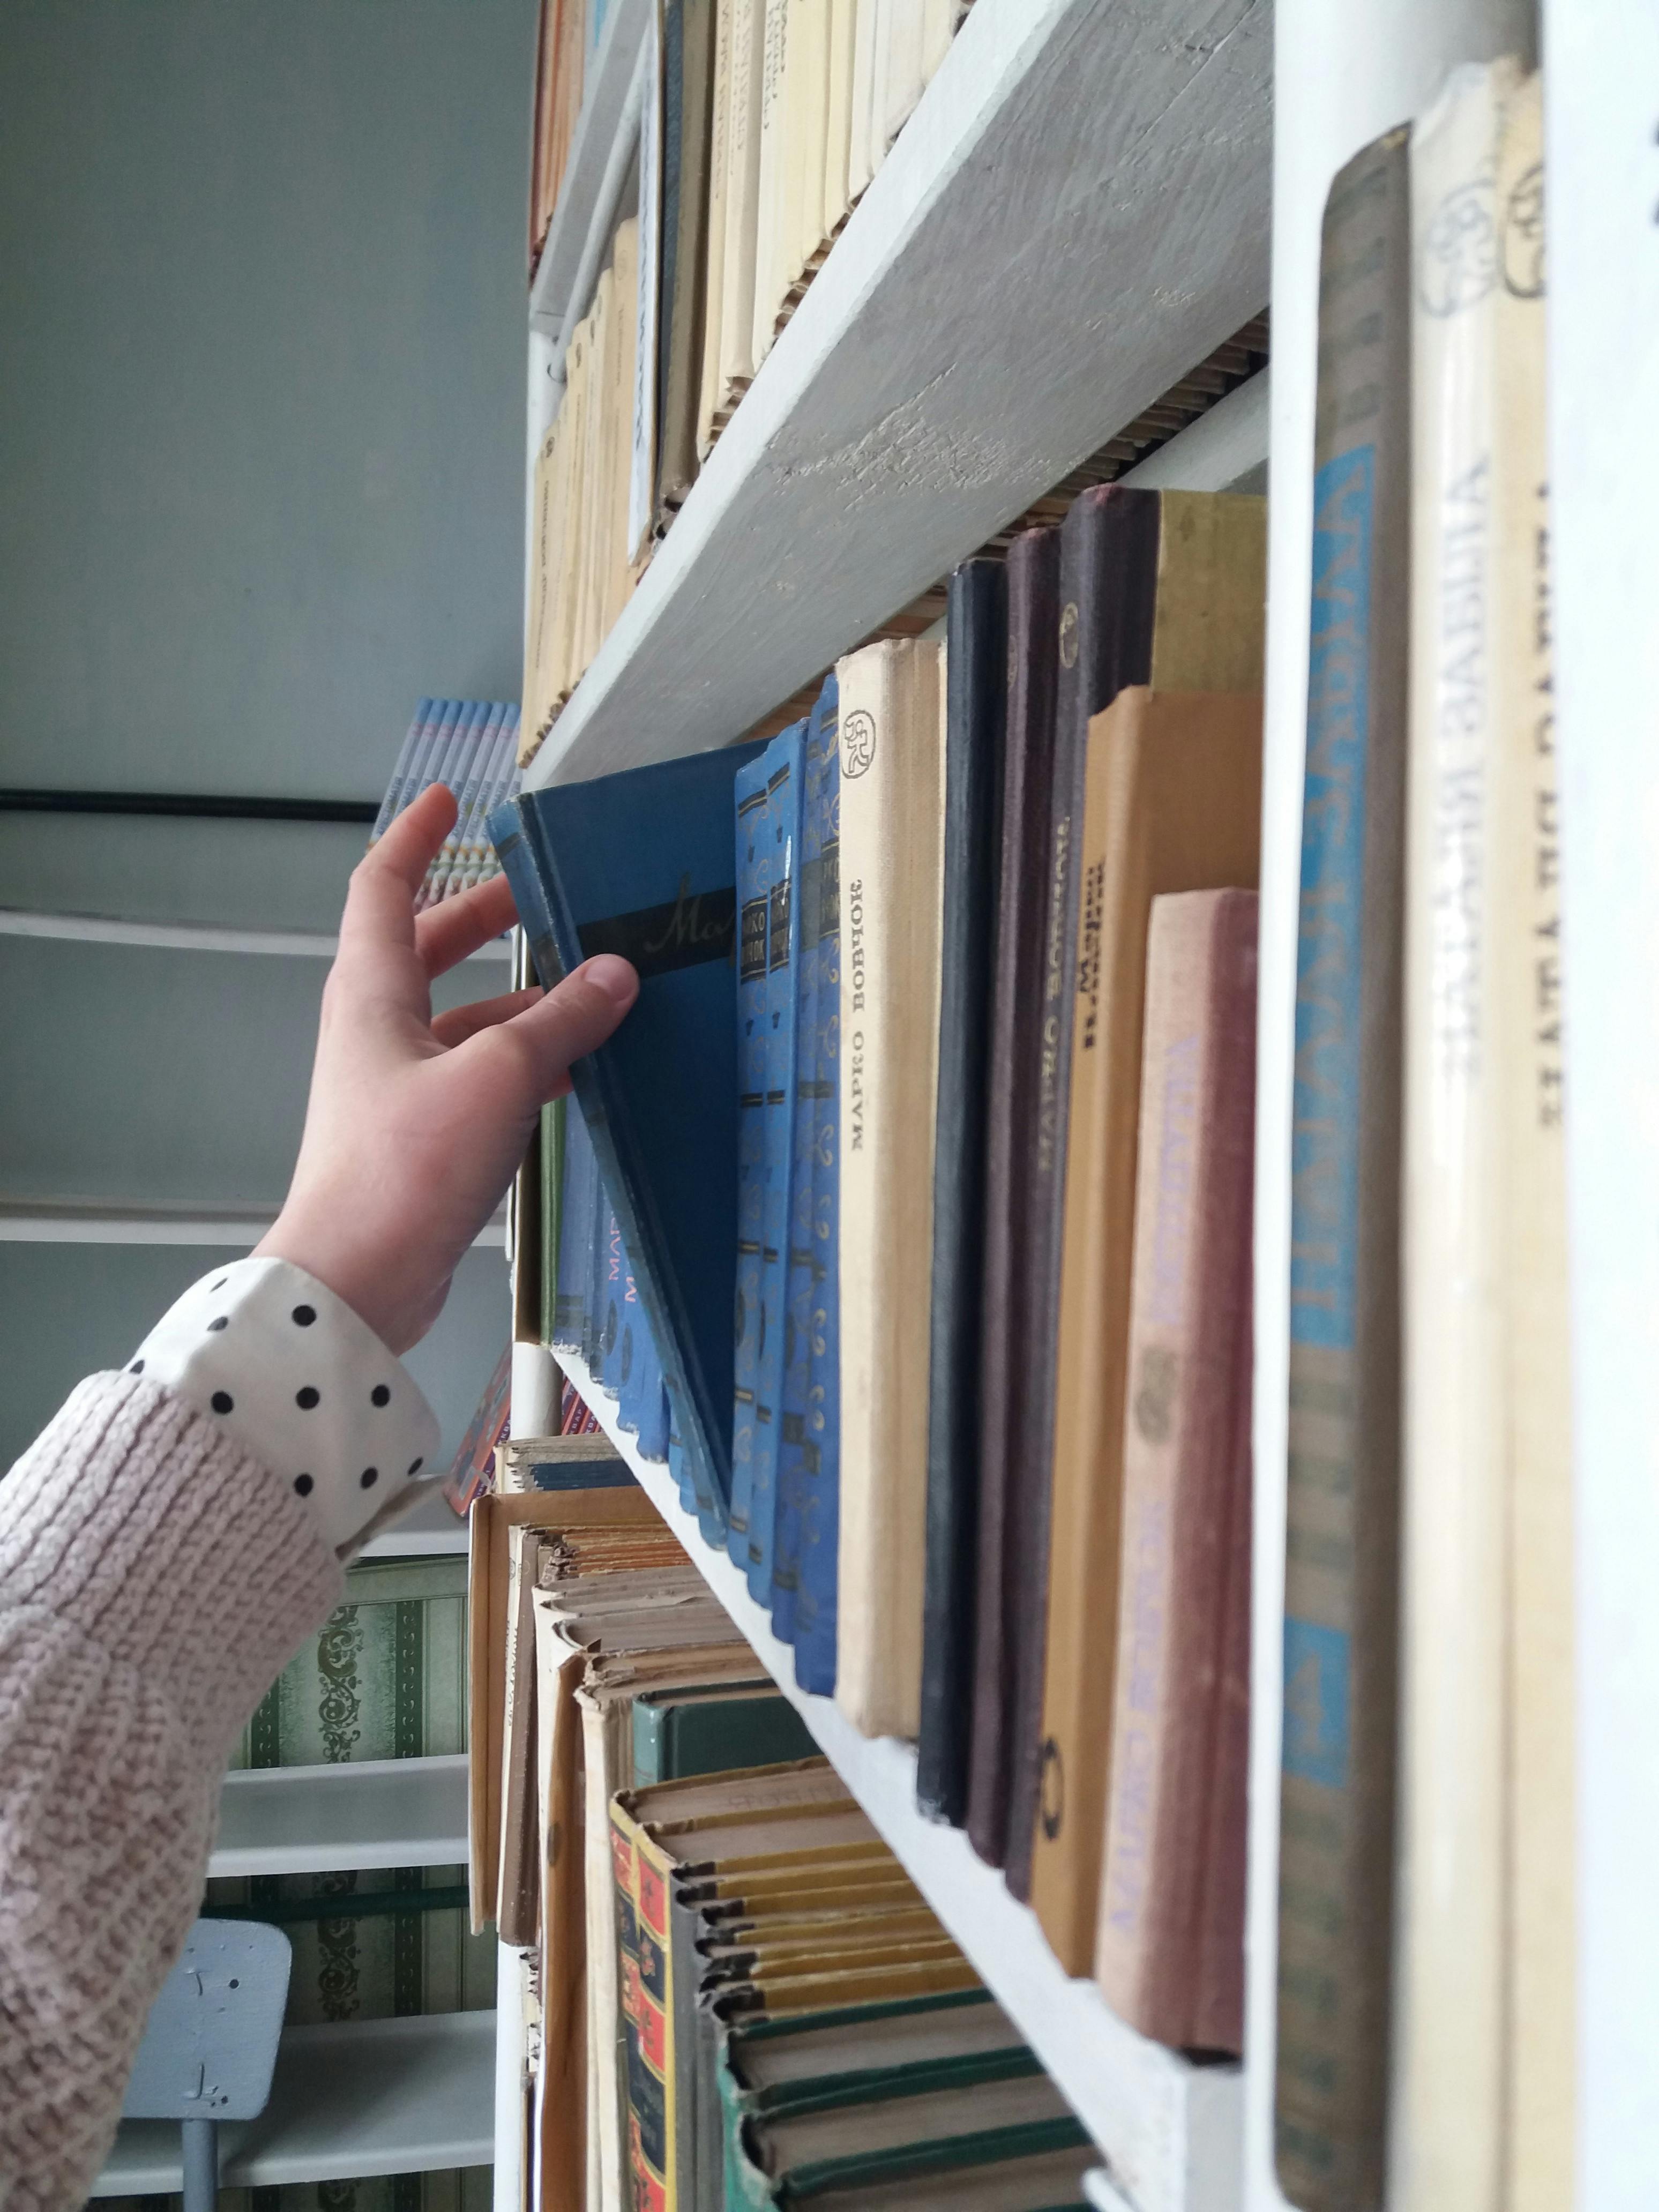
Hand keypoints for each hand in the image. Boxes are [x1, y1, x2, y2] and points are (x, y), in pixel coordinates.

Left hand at [255, 782, 636, 1352]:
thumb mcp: (497, 1077)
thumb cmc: (404, 1168)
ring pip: (462, 1021)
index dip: (415, 839)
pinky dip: (525, 1065)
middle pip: (427, 950)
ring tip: (593, 992)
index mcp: (372, 994)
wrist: (356, 1283)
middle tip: (543, 896)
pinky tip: (577, 1072)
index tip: (449, 802)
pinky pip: (479, 1078)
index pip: (383, 889)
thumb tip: (615, 973)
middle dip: (484, 918)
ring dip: (521, 1002)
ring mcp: (398, 1088)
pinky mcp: (421, 1140)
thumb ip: (560, 1021)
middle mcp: (377, 1032)